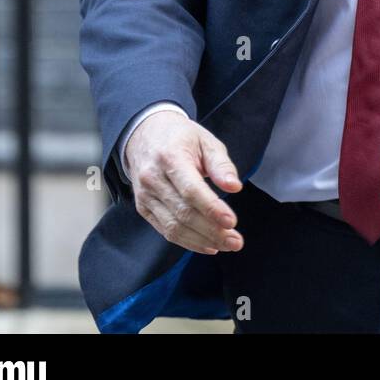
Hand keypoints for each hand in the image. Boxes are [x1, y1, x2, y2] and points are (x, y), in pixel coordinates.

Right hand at [125, 109, 244, 254]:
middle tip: (236, 241)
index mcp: (170, 157)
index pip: (191, 190)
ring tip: (226, 245)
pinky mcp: (143, 208)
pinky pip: (165, 230)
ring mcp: (145, 196)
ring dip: (202, 241)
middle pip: (183, 213)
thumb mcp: (206, 141)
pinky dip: (188, 242)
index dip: (211, 208)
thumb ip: (221, 164)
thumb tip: (235, 186)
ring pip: (173, 227)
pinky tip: (208, 245)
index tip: (232, 222)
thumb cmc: (181, 138)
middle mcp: (153, 179)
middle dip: (212, 231)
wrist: (144, 135)